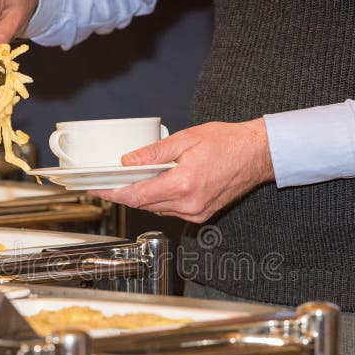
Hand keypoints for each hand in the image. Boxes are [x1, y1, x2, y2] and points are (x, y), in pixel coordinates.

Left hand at [91, 119, 275, 222]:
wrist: (257, 154)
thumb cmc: (228, 143)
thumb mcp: (186, 139)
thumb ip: (154, 153)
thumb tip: (128, 162)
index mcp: (184, 184)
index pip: (138, 195)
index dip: (114, 193)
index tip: (98, 190)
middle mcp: (190, 203)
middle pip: (144, 204)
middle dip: (124, 193)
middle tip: (108, 182)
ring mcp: (196, 212)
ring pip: (157, 208)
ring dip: (143, 196)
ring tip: (133, 180)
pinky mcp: (201, 214)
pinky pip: (171, 210)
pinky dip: (160, 199)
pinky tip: (158, 185)